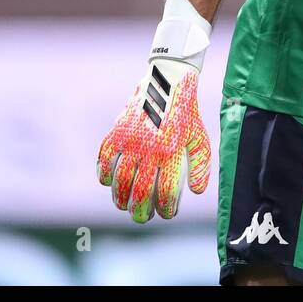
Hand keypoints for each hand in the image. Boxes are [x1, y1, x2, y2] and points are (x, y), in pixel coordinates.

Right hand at [97, 58, 210, 221]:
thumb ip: (200, 166)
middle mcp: (150, 150)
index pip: (167, 192)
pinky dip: (103, 175)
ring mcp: (131, 142)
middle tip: (142, 218)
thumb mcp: (200, 138)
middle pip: (140, 192)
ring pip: (120, 181)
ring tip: (124, 205)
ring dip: (120, 198)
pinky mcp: (117, 133)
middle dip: (140, 211)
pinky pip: (104, 160)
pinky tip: (108, 183)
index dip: (166, 208)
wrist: (168, 84)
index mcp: (172, 153)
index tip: (166, 214)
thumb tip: (196, 192)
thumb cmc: (186, 115)